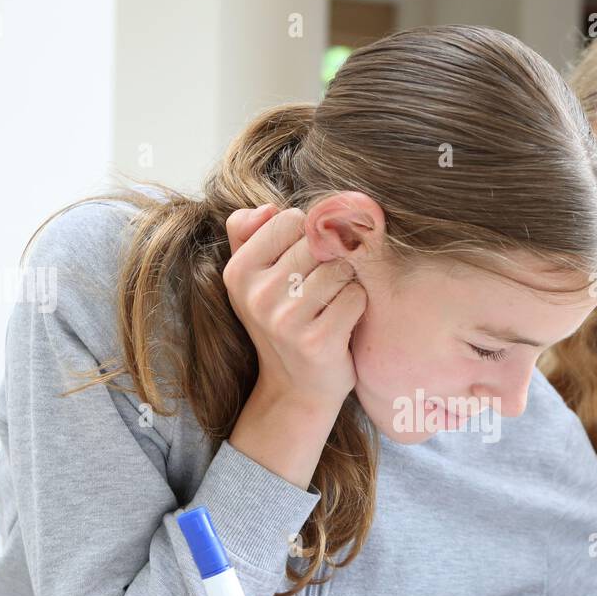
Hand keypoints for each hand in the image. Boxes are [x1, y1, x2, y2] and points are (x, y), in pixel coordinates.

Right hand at [222, 204, 366, 411]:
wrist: (296, 388)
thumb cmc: (282, 321)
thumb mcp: (252, 278)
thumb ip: (247, 234)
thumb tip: (266, 207)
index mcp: (238, 272)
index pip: (290, 219)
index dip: (308, 236)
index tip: (304, 263)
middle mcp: (257, 296)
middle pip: (319, 242)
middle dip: (330, 260)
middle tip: (322, 289)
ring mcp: (286, 320)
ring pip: (340, 268)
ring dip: (347, 283)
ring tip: (331, 305)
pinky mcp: (317, 341)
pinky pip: (356, 296)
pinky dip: (358, 306)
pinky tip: (342, 323)